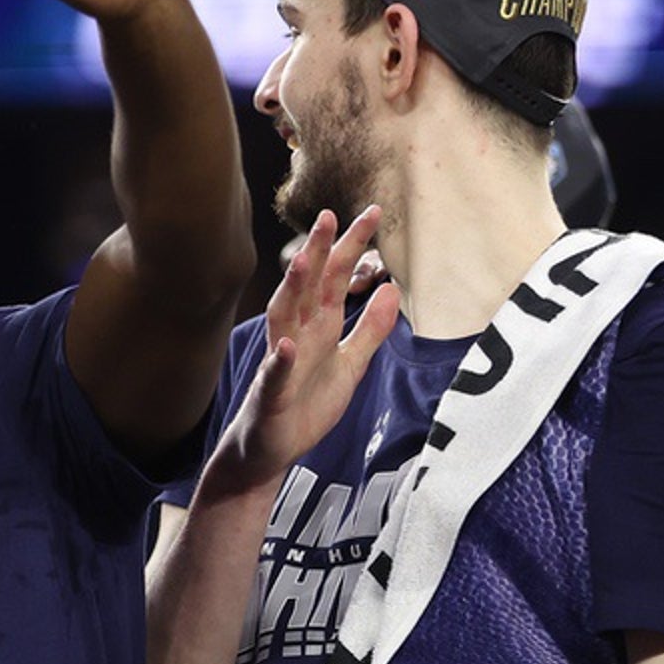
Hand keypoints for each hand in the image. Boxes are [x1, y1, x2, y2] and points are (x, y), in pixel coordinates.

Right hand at [216, 207, 400, 490]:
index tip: (372, 214)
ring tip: (301, 264)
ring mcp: (282, 362)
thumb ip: (371, 329)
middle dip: (317, 253)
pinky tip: (288, 346)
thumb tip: (391, 288)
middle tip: (329, 215)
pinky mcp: (272, 395)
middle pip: (308, 287)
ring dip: (291, 292)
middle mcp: (298, 335)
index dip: (352, 248)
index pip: (336, 278)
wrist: (271, 449)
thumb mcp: (351, 365)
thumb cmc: (307, 405)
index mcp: (319, 327)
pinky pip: (276, 374)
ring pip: (284, 318)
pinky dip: (281, 360)